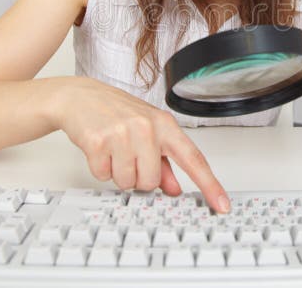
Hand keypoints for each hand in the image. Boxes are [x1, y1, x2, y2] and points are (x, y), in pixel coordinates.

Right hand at [53, 77, 229, 212]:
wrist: (79, 97)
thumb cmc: (116, 112)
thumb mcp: (147, 131)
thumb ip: (164, 162)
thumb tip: (175, 188)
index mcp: (164, 124)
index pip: (193, 159)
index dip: (209, 184)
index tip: (221, 204)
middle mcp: (146, 127)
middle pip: (150, 182)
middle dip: (137, 177)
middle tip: (128, 156)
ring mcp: (122, 133)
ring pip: (127, 182)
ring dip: (117, 173)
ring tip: (113, 150)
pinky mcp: (98, 141)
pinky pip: (103, 176)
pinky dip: (100, 168)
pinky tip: (100, 149)